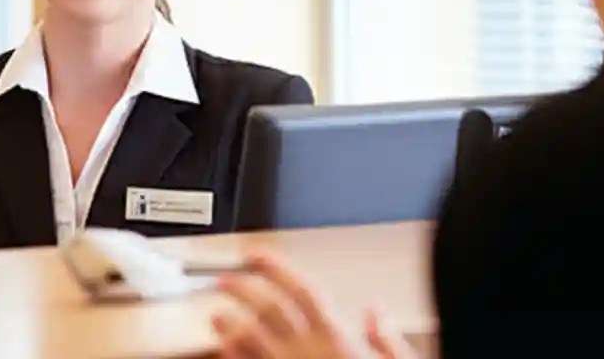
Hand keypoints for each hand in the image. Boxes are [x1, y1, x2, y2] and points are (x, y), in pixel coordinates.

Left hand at [210, 249, 416, 358]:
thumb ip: (388, 339)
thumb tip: (376, 310)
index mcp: (338, 340)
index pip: (301, 290)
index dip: (274, 267)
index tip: (254, 255)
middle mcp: (308, 353)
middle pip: (267, 308)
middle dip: (241, 287)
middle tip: (225, 280)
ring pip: (248, 339)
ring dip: (228, 324)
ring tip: (216, 315)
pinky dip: (231, 358)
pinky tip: (222, 352)